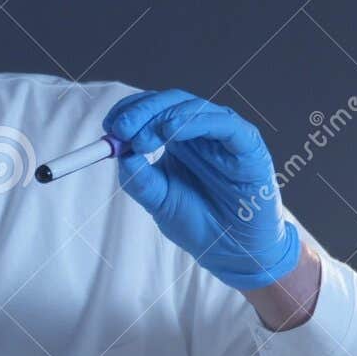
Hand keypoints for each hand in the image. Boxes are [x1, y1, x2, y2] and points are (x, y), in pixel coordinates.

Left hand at [103, 89, 300, 290]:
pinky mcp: (248, 145)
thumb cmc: (199, 224)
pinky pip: (223, 124)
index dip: (130, 112)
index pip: (153, 111)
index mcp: (179, 141)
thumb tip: (119, 155)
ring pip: (195, 108)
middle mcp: (201, 132)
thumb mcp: (159, 202)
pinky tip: (171, 131)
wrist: (233, 252)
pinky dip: (196, 121)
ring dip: (164, 117)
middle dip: (142, 112)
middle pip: (170, 103)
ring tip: (142, 139)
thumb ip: (139, 179)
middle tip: (121, 129)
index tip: (109, 128)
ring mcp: (225, 136)